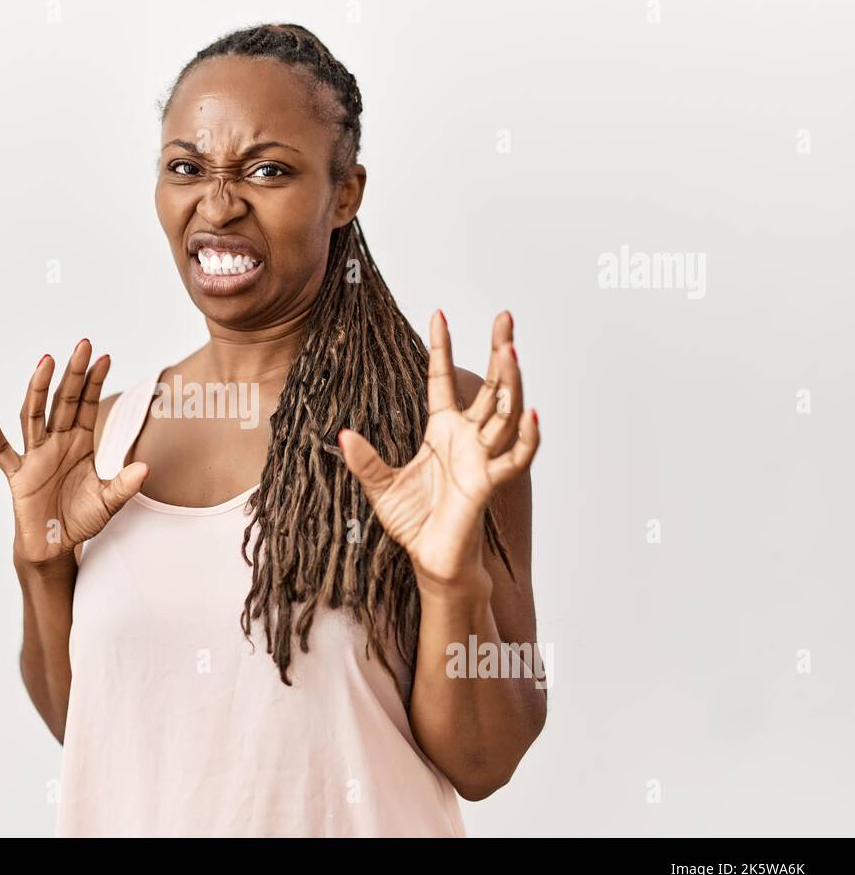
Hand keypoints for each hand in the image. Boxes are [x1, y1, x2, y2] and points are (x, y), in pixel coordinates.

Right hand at [0, 339, 148, 566]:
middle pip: (63, 401)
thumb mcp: (108, 502)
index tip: (105, 357)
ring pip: (34, 416)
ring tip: (46, 362)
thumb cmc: (80, 519)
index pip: (87, 406)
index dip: (95, 382)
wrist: (55, 545)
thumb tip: (145, 468)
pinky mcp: (18, 475)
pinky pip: (1, 450)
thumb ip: (124, 486)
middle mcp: (57, 442)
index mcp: (80, 443)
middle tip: (82, 345)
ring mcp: (35, 456)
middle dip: (73, 374)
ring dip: (39, 389)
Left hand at [340, 310, 539, 593]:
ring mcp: (481, 459)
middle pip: (489, 387)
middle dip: (499, 351)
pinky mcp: (487, 484)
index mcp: (442, 432)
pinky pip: (514, 459)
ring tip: (511, 351)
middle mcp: (467, 439)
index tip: (439, 314)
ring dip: (510, 383)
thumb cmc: (413, 522)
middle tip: (505, 316)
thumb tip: (343, 434)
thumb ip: (365, 461)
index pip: (443, 381)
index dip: (442, 348)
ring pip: (504, 413)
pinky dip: (526, 438)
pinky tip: (530, 413)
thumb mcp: (379, 486)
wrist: (430, 560)